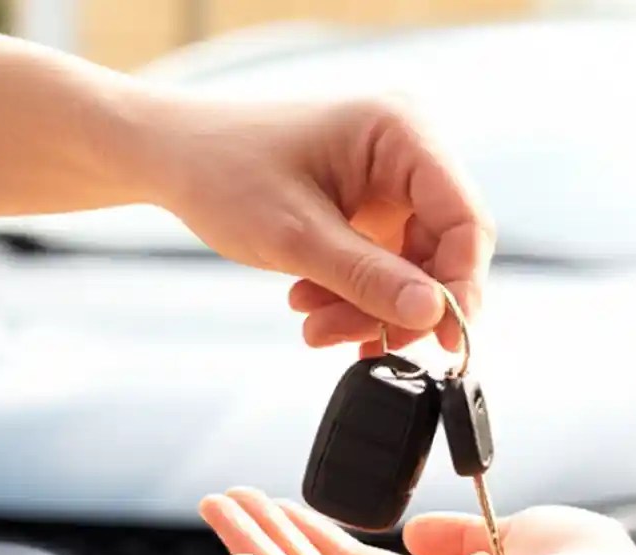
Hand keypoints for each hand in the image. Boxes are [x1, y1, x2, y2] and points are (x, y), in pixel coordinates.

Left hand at [151, 97, 494, 355]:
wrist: (172, 159)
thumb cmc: (223, 172)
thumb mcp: (296, 237)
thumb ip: (369, 278)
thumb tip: (434, 315)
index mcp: (400, 132)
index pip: (464, 218)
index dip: (461, 284)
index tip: (444, 339)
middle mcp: (404, 151)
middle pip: (440, 248)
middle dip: (399, 302)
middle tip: (363, 343)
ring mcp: (386, 182)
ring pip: (409, 266)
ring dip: (367, 307)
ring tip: (315, 326)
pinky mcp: (366, 208)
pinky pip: (383, 265)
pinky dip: (355, 296)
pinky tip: (319, 312)